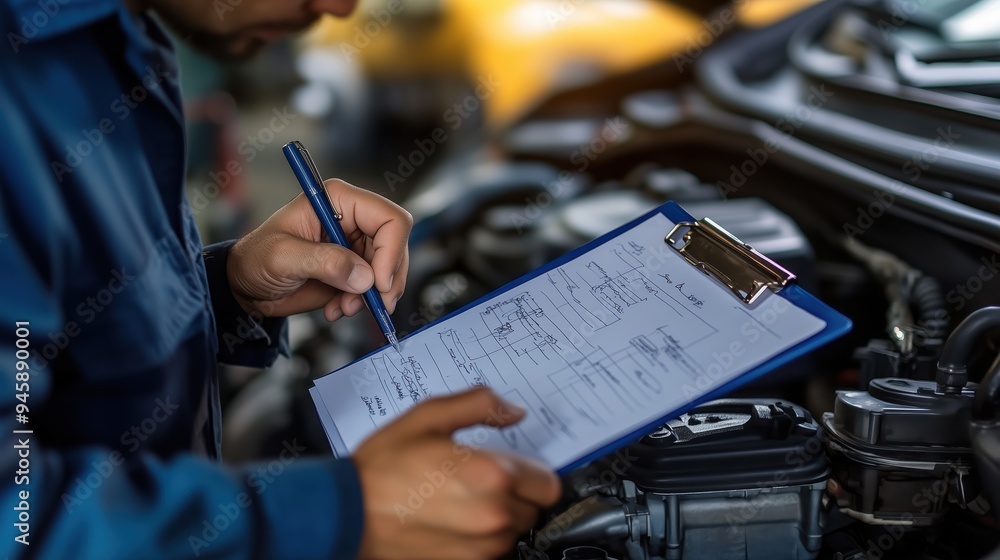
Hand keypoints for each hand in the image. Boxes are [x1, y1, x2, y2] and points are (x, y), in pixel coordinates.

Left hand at [227, 178, 411, 320]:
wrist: (246, 286)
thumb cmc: (255, 259)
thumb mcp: (283, 257)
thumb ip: (323, 262)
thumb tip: (364, 277)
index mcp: (338, 200)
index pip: (388, 218)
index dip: (391, 250)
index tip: (378, 283)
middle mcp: (352, 219)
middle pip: (395, 246)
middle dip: (386, 279)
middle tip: (372, 304)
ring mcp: (355, 246)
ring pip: (389, 270)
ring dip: (373, 295)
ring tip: (343, 307)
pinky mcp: (353, 270)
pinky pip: (375, 287)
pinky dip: (362, 303)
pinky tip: (336, 308)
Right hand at [353, 388, 561, 559]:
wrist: (347, 514)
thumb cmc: (382, 468)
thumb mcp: (428, 417)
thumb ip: (479, 405)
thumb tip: (514, 411)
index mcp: (492, 475)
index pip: (549, 481)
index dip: (532, 470)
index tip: (512, 465)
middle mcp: (494, 515)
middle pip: (535, 506)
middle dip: (516, 491)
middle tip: (480, 478)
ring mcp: (481, 547)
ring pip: (515, 529)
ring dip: (500, 515)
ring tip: (461, 498)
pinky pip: (493, 549)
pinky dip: (481, 536)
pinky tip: (453, 519)